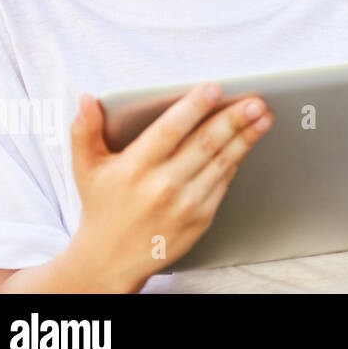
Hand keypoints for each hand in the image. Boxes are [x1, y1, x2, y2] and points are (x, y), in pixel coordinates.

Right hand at [69, 84, 272, 291]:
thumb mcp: (86, 168)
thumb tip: (86, 100)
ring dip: (246, 137)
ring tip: (263, 116)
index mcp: (135, 167)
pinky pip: (224, 181)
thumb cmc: (103, 205)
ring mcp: (184, 203)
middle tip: (255, 101)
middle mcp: (161, 185)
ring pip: (222, 161)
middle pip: (205, 144)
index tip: (214, 89)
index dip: (194, 108)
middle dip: (233, 119)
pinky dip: (237, 159)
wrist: (111, 259)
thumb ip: (84, 131)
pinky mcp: (201, 217)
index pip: (169, 130)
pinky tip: (248, 141)